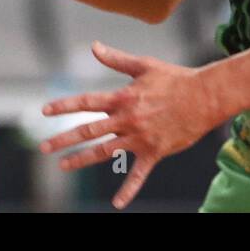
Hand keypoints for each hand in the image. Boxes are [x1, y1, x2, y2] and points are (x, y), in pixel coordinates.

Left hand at [39, 41, 218, 209]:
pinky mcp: (154, 152)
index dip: (65, 106)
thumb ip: (117, 60)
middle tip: (43, 147)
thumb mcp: (144, 65)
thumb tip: (93, 46)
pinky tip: (117, 204)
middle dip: (64, 139)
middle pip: (89, 131)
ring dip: (82, 160)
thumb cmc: (175, 78)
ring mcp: (140, 137)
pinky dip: (128, 190)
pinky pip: (138, 174)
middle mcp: (128, 119)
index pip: (87, 102)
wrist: (205, 97)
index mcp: (123, 97)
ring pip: (105, 152)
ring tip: (64, 165)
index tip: (45, 111)